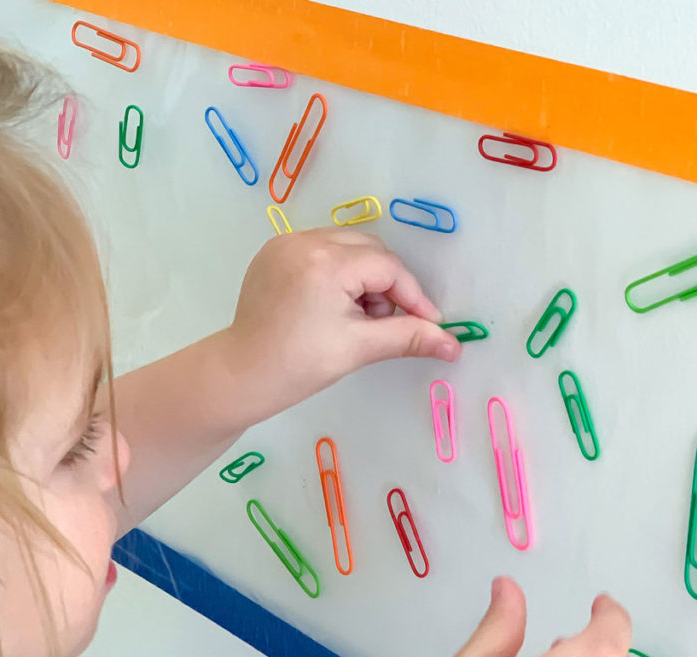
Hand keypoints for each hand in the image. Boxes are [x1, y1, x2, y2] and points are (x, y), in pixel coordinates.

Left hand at [225, 228, 458, 420]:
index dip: (413, 296)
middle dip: (387, 284)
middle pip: (369, 250)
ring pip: (346, 247)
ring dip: (364, 277)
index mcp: (326, 263)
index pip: (387, 268)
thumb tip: (455, 345)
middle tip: (386, 323)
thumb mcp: (358, 349)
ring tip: (358, 317)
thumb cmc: (299, 365)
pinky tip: (333, 307)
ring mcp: (285, 243)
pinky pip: (321, 250)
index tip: (429, 324)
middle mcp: (305, 241)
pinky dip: (338, 272)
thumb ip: (408, 338)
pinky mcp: (273, 252)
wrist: (241, 375)